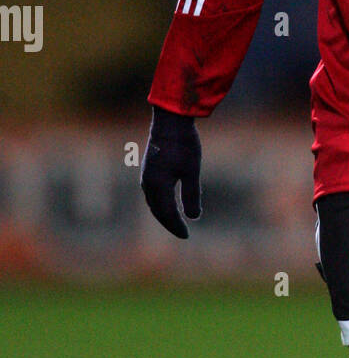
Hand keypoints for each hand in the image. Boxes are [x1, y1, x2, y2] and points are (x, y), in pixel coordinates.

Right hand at [141, 106, 201, 238]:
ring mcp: (146, 177)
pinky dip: (160, 204)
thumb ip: (191, 195)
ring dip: (163, 214)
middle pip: (158, 211)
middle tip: (182, 233)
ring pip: (153, 203)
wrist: (170, 121)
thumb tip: (193, 217)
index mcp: (158, 186)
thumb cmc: (183, 144)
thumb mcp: (192, 172)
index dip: (176, 226)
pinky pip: (152, 194)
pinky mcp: (148, 170)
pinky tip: (167, 204)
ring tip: (175, 222)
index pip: (167, 213)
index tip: (187, 236)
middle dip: (169, 223)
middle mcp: (148, 184)